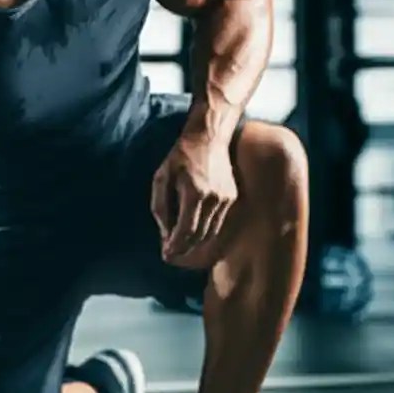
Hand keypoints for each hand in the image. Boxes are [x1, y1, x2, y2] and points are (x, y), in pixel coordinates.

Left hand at [150, 134, 237, 266]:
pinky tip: (195, 235)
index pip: (186, 230)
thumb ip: (160, 206)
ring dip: (196, 244)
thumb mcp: (161, 177)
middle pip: (200, 235)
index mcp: (194, 192)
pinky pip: (219, 223)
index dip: (175, 246)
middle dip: (184, 248)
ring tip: (180, 247)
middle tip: (170, 254)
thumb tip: (164, 233)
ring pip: (211, 233)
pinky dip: (207, 233)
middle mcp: (213, 198)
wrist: (208, 138)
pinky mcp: (233, 198)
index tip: (165, 254)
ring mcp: (226, 199)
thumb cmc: (180, 156)